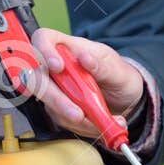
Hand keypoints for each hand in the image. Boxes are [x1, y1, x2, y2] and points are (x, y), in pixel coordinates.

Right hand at [26, 28, 144, 140]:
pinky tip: (96, 123)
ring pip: (48, 103)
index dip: (43, 50)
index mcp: (70, 48)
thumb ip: (102, 65)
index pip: (43, 38)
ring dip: (73, 117)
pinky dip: (80, 126)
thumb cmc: (120, 77)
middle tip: (78, 113)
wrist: (126, 101)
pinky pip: (60, 118)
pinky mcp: (58, 107)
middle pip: (37, 77)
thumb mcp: (118, 70)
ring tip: (100, 120)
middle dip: (56, 99)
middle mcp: (57, 67)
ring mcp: (56, 88)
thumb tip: (85, 58)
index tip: (58, 67)